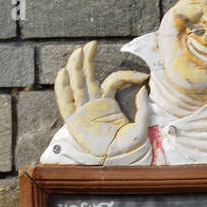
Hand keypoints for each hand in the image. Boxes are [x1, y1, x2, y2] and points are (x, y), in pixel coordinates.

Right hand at [53, 42, 150, 163]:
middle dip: (87, 60)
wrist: (116, 162)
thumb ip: (144, 109)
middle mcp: (93, 103)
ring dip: (76, 68)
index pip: (114, 80)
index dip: (126, 74)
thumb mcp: (141, 126)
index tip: (144, 76)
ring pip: (77, 85)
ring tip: (78, 51)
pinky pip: (65, 102)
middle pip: (88, 76)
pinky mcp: (74, 120)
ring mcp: (83, 110)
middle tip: (91, 44)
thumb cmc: (128, 146)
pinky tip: (63, 73)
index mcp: (108, 102)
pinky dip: (62, 88)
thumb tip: (143, 89)